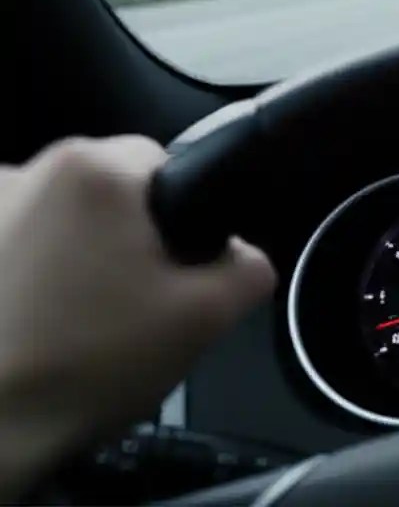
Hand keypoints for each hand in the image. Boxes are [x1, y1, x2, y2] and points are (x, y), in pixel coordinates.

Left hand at [0, 137, 274, 494]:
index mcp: (93, 170)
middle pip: (102, 191)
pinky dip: (24, 275)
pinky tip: (30, 324)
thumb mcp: (206, 319)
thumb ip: (248, 269)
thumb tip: (243, 257)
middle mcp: (23, 172)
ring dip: (67, 254)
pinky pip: (12, 246)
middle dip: (122, 237)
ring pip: (53, 219)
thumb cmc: (88, 365)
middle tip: (130, 304)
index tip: (170, 270)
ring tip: (73, 321)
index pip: (161, 161)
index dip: (178, 219)